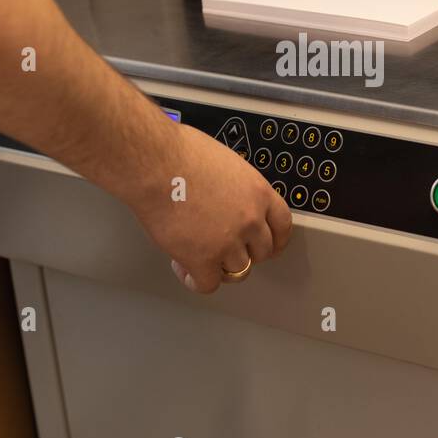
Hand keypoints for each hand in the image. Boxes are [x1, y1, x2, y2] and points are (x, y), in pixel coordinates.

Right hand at [128, 123, 292, 293]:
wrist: (155, 163)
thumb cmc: (179, 153)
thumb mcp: (226, 163)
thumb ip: (236, 188)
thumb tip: (227, 199)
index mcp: (259, 193)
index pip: (282, 225)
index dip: (275, 240)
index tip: (269, 246)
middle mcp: (250, 220)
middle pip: (261, 252)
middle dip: (244, 253)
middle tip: (224, 249)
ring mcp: (228, 242)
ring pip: (237, 271)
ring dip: (219, 266)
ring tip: (198, 255)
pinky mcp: (202, 258)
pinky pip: (208, 284)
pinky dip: (196, 280)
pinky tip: (184, 269)